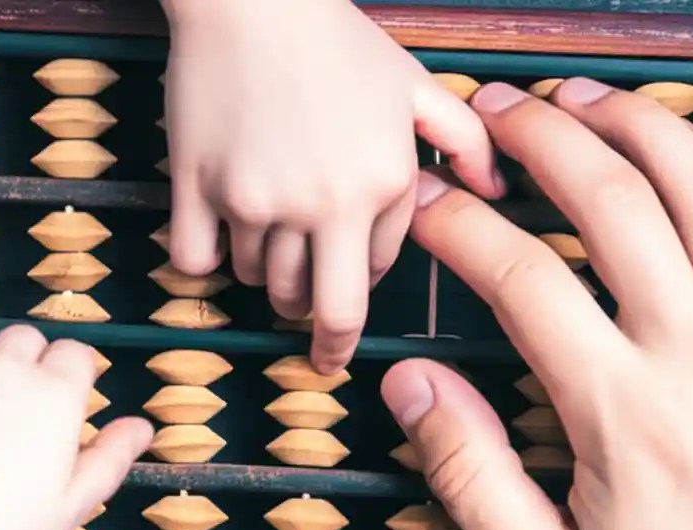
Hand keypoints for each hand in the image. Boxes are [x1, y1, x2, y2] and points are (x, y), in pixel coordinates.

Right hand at [160, 0, 501, 372]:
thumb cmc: (336, 41)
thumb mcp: (415, 85)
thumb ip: (465, 141)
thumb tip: (496, 190)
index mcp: (379, 186)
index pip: (374, 275)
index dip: (362, 277)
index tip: (349, 282)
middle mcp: (321, 205)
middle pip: (315, 308)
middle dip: (317, 326)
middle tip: (309, 319)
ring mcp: (254, 200)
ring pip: (257, 280)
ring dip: (265, 273)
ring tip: (267, 237)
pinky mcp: (196, 188)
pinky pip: (196, 262)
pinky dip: (205, 261)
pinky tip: (217, 237)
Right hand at [382, 80, 692, 529]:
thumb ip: (472, 475)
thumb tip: (412, 387)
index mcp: (624, 416)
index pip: (522, 277)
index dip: (458, 225)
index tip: (423, 205)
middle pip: (615, 202)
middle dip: (542, 139)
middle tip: (492, 116)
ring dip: (640, 124)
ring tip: (582, 96)